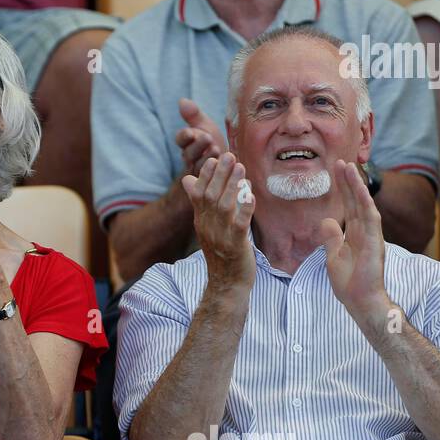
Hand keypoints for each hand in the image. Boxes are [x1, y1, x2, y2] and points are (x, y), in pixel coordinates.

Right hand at [176, 98, 225, 178]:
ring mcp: (197, 170)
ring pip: (197, 165)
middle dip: (198, 145)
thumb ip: (194, 115)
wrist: (225, 165)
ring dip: (207, 157)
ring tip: (216, 150)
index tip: (191, 132)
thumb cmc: (214, 143)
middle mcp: (189, 157)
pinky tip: (224, 164)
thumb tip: (182, 100)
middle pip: (188, 153)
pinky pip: (208, 178)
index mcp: (187, 142)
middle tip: (208, 138)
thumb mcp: (205, 126)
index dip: (185, 136)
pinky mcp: (206, 182)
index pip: (181, 139)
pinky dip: (215, 171)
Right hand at [182, 153, 254, 287]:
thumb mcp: (207, 227)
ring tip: (241, 168)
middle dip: (220, 174)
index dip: (205, 176)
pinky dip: (245, 210)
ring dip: (232, 186)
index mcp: (201, 221)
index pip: (198, 194)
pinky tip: (251, 197)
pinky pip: (239, 226)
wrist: (226, 285)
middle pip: (210, 196)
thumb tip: (189, 180)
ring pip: (224, 207)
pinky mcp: (235, 246)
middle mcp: (207, 227)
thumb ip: (201, 204)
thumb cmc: (221, 253)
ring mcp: (220, 237)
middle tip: (229, 155)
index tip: (213, 158)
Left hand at [319, 160, 390, 325]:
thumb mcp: (333, 256)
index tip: (335, 169)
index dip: (343, 187)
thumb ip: (331, 237)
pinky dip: (366, 204)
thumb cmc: (349, 283)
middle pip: (355, 200)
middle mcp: (364, 231)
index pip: (348, 205)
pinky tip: (360, 191)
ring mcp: (371, 236)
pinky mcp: (375, 243)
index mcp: (354, 233)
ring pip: (364, 205)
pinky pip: (371, 220)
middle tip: (341, 161)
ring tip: (350, 168)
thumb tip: (326, 220)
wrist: (360, 301)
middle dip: (349, 181)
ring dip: (357, 186)